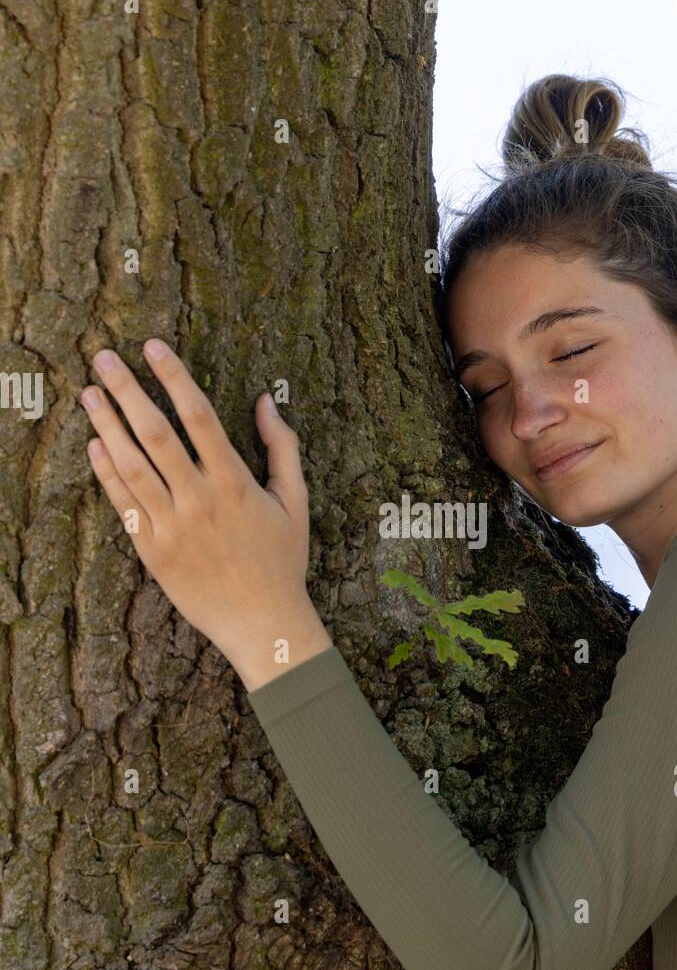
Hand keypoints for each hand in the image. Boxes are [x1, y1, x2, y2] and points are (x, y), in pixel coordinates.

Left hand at [80, 339, 331, 689]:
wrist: (261, 622)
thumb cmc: (283, 560)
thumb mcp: (295, 501)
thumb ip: (282, 448)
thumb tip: (267, 401)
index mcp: (235, 483)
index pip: (199, 417)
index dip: (175, 378)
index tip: (154, 347)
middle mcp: (199, 501)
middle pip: (155, 433)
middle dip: (128, 390)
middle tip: (103, 357)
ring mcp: (172, 527)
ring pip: (131, 466)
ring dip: (107, 426)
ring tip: (89, 393)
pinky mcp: (153, 551)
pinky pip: (123, 505)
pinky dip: (107, 474)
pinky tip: (94, 445)